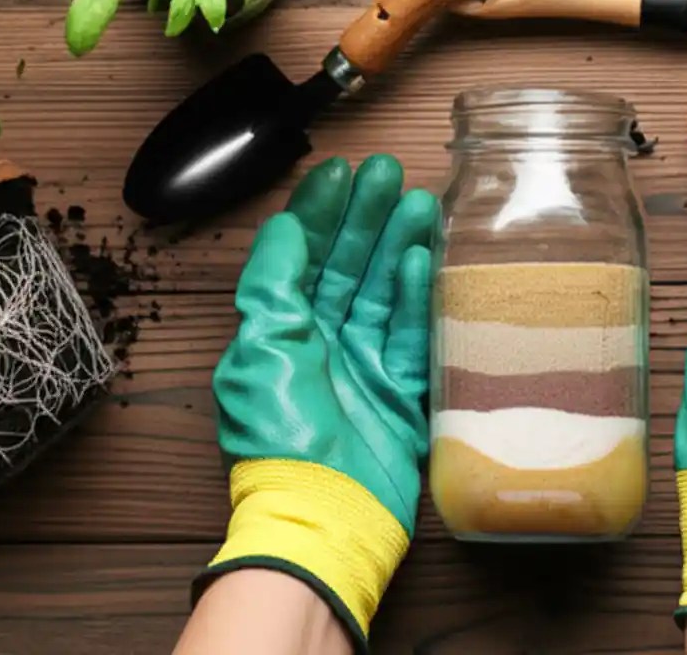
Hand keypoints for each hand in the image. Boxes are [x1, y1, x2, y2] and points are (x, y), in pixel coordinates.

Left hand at [194, 155, 437, 649]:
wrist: (327, 514)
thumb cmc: (283, 437)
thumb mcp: (261, 347)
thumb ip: (273, 280)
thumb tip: (289, 225)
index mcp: (279, 332)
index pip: (302, 256)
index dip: (323, 210)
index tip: (344, 171)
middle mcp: (320, 343)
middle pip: (347, 266)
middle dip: (368, 218)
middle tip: (391, 175)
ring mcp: (363, 366)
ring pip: (382, 291)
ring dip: (398, 246)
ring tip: (421, 204)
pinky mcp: (401, 391)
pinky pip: (412, 332)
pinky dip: (417, 294)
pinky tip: (425, 258)